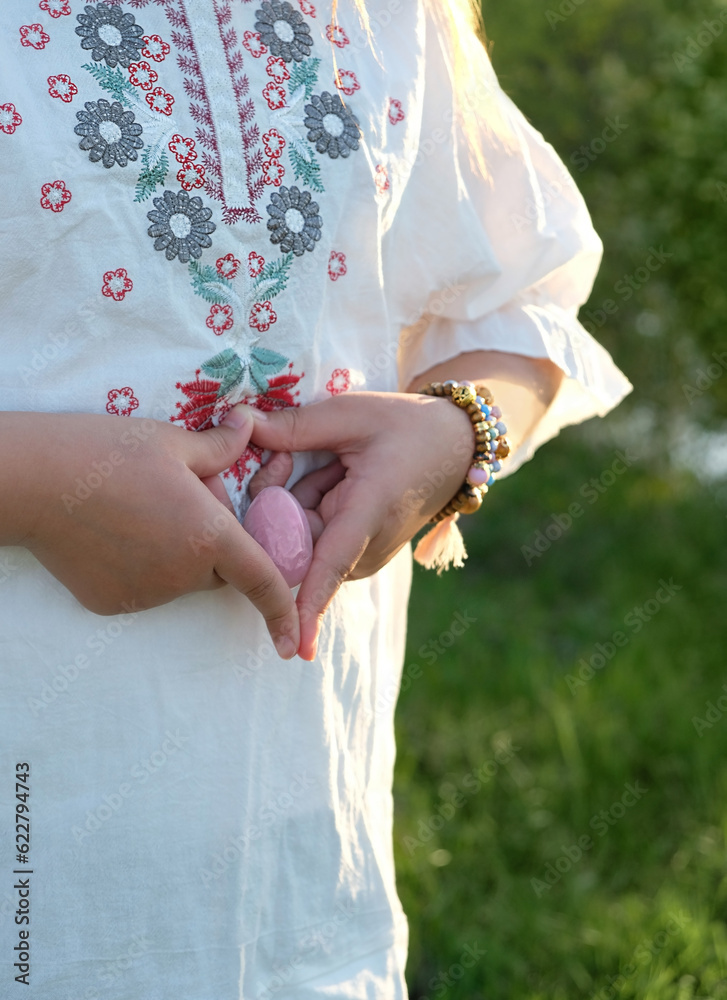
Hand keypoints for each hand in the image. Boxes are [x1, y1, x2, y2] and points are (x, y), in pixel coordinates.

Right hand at [8, 408, 298, 657]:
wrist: (31, 483)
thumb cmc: (106, 453)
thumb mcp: (171, 441)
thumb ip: (221, 446)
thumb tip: (250, 428)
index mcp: (209, 537)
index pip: (262, 581)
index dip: (283, 612)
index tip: (292, 644)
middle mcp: (182, 576)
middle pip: (221, 571)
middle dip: (219, 544)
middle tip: (186, 499)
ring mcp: (146, 594)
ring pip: (184, 579)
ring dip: (181, 554)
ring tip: (144, 508)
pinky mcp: (113, 602)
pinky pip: (147, 586)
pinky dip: (145, 565)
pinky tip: (117, 530)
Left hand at [248, 392, 474, 659]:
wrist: (453, 445)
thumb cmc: (406, 426)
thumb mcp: (351, 414)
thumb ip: (295, 427)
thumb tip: (241, 427)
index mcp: (368, 511)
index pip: (330, 565)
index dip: (309, 605)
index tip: (294, 647)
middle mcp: (367, 545)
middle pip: (293, 542)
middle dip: (273, 501)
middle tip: (283, 455)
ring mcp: (363, 554)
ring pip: (299, 540)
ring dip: (293, 502)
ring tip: (321, 462)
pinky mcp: (358, 553)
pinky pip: (313, 537)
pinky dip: (309, 506)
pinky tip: (329, 476)